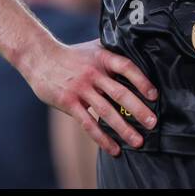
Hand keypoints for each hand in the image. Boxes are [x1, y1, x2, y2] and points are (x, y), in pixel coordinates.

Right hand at [23, 38, 157, 156]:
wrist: (40, 57)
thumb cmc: (72, 54)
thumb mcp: (94, 47)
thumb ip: (113, 52)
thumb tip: (139, 54)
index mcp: (102, 57)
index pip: (126, 67)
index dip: (141, 81)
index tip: (154, 95)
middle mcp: (93, 73)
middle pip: (120, 93)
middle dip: (138, 110)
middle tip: (153, 123)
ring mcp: (80, 88)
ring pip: (106, 112)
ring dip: (124, 128)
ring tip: (138, 141)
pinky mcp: (69, 102)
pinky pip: (88, 123)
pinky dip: (102, 138)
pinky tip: (113, 149)